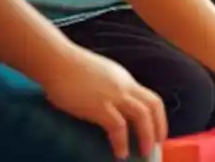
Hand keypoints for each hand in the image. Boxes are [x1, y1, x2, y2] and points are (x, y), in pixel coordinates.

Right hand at [39, 45, 166, 159]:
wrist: (56, 61)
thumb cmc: (70, 69)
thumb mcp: (100, 76)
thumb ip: (110, 88)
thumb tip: (111, 105)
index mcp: (125, 80)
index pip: (151, 99)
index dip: (158, 117)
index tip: (158, 132)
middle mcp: (125, 86)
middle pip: (153, 106)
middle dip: (158, 127)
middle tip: (157, 146)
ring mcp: (113, 95)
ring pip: (142, 116)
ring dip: (146, 136)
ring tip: (144, 153)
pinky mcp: (99, 106)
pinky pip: (118, 127)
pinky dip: (122, 142)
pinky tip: (120, 153)